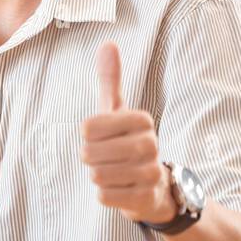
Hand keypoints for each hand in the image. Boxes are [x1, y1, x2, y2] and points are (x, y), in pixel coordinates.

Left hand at [80, 41, 177, 224]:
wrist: (153, 187)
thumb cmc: (127, 143)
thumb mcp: (117, 111)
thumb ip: (110, 79)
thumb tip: (108, 42)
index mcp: (141, 119)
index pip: (87, 127)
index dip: (86, 135)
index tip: (101, 136)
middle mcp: (150, 143)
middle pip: (89, 153)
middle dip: (90, 158)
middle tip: (105, 158)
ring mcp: (150, 172)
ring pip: (96, 175)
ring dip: (97, 176)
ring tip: (114, 172)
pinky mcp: (145, 197)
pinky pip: (104, 196)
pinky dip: (105, 194)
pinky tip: (120, 189)